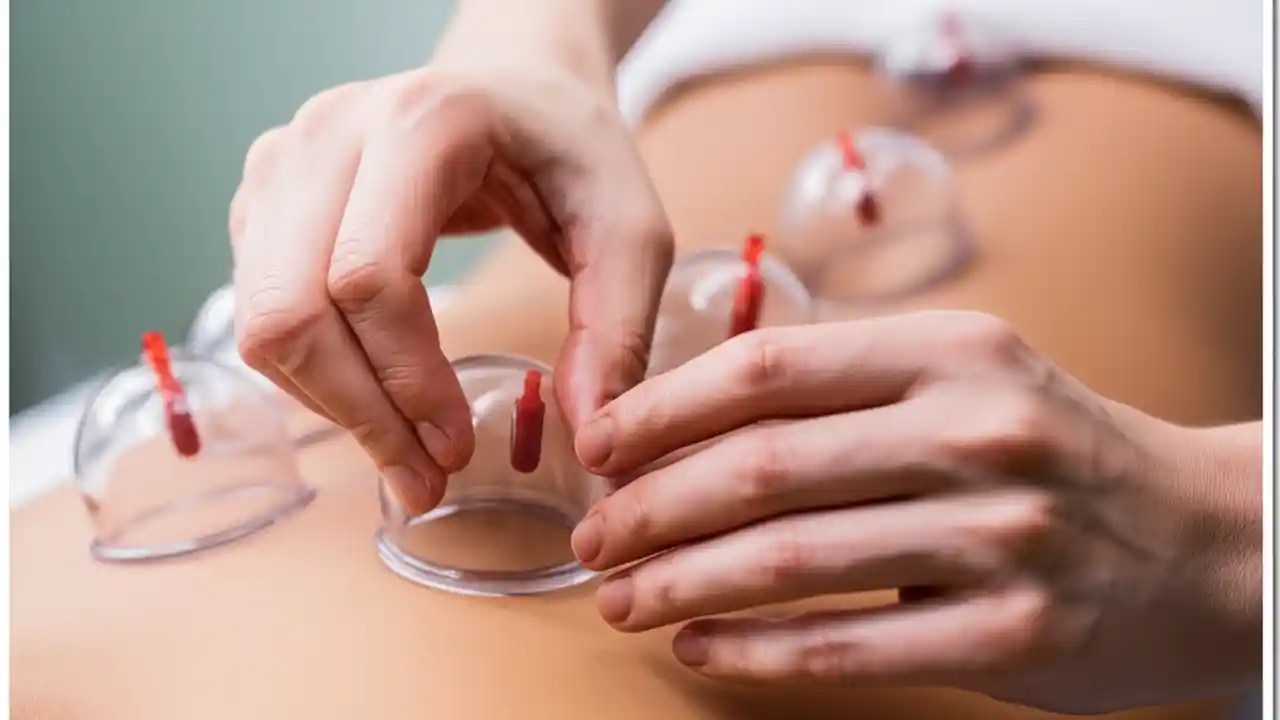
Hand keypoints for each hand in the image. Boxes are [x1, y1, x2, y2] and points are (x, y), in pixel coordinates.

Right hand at [228, 60, 670, 512]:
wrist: (513, 82)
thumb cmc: (569, 147)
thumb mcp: (630, 227)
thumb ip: (618, 327)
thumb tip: (589, 434)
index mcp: (420, 122)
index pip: (368, 274)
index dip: (406, 379)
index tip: (459, 446)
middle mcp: (329, 133)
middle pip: (292, 309)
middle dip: (359, 414)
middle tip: (426, 479)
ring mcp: (284, 164)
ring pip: (261, 323)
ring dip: (331, 408)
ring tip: (408, 459)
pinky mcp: (266, 202)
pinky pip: (259, 315)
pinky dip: (313, 378)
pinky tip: (377, 405)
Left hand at [570, 311, 1259, 712]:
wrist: (1215, 544)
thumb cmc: (1057, 453)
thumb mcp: (971, 380)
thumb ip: (847, 389)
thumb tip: (683, 425)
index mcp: (953, 352)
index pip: (769, 367)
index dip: (662, 407)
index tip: (599, 444)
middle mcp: (978, 431)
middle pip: (764, 466)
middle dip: (651, 507)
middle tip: (592, 536)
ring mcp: (1002, 537)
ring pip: (792, 558)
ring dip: (682, 582)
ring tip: (620, 597)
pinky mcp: (1014, 635)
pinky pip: (849, 643)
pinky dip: (756, 649)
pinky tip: (699, 646)